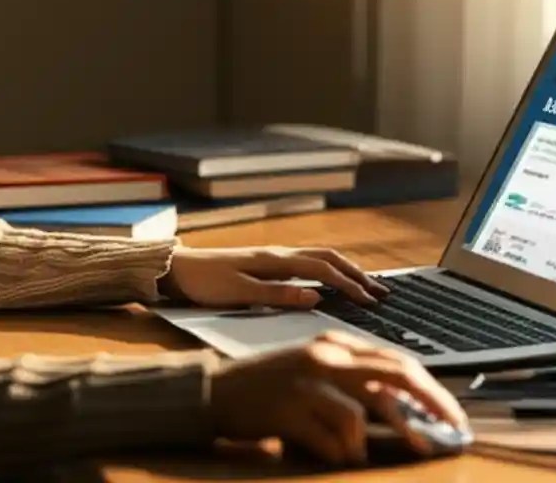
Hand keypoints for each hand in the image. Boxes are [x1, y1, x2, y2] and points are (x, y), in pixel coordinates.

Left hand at [158, 245, 389, 307]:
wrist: (174, 268)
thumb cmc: (203, 283)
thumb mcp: (238, 293)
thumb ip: (277, 295)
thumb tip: (315, 298)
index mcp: (276, 261)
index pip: (324, 271)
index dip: (351, 285)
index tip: (372, 301)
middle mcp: (279, 254)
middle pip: (329, 258)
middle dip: (357, 274)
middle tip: (381, 292)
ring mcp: (273, 256)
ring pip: (320, 257)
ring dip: (346, 269)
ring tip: (366, 283)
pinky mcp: (266, 262)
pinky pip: (307, 261)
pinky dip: (328, 268)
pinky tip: (330, 278)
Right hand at [210, 330, 468, 464]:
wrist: (217, 390)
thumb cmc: (272, 385)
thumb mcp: (318, 370)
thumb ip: (357, 381)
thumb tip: (408, 409)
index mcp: (339, 344)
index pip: (400, 363)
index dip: (433, 391)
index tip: (452, 416)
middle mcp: (328, 356)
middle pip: (396, 377)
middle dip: (429, 407)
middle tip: (448, 434)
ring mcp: (308, 381)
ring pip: (365, 411)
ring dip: (381, 440)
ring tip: (379, 454)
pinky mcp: (289, 409)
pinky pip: (332, 437)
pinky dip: (343, 453)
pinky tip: (340, 458)